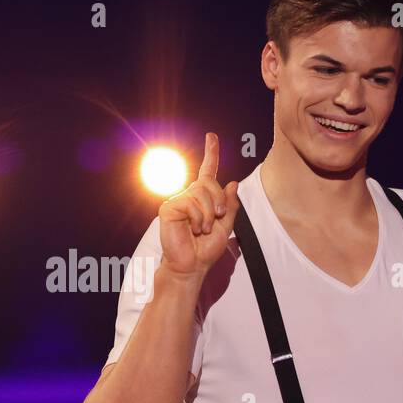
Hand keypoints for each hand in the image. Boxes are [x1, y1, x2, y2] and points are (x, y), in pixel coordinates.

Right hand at [158, 132, 240, 277]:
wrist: (192, 265)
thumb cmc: (205, 250)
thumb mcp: (226, 226)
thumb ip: (230, 205)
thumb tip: (234, 183)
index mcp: (202, 199)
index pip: (207, 172)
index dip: (210, 153)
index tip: (212, 137)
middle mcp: (189, 196)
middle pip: (210, 182)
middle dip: (219, 201)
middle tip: (216, 219)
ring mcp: (178, 201)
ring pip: (201, 193)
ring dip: (208, 214)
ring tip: (203, 229)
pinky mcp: (169, 208)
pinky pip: (190, 204)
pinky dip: (198, 218)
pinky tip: (193, 229)